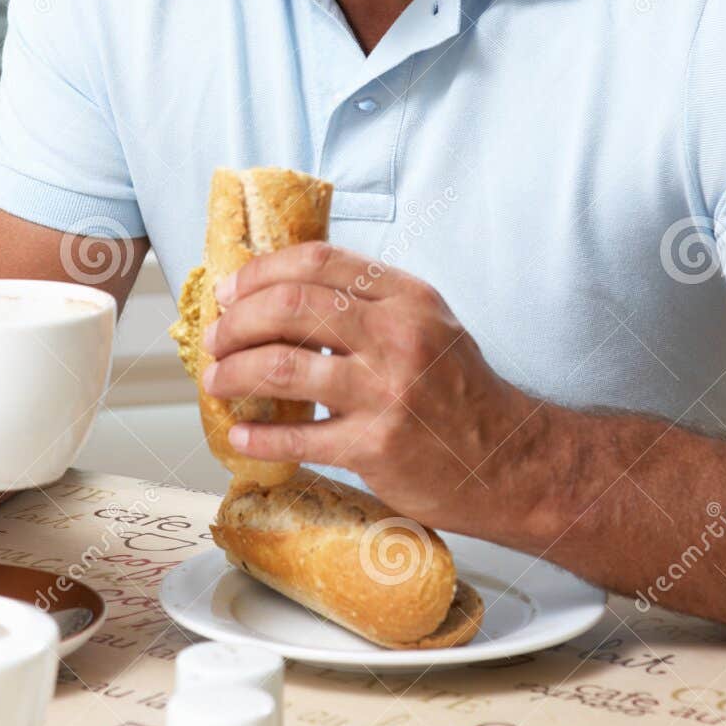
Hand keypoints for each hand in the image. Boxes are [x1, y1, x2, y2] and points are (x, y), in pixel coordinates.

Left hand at [200, 242, 536, 532]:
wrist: (509, 462)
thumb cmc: (459, 393)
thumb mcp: (428, 326)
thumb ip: (370, 304)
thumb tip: (284, 294)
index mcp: (407, 299)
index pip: (319, 263)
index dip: (262, 272)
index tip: (232, 292)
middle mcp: (398, 337)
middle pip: (292, 306)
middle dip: (237, 321)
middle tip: (217, 339)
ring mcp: (387, 392)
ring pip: (284, 367)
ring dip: (234, 373)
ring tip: (217, 381)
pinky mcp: (377, 446)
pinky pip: (300, 437)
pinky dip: (260, 436)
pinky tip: (241, 435)